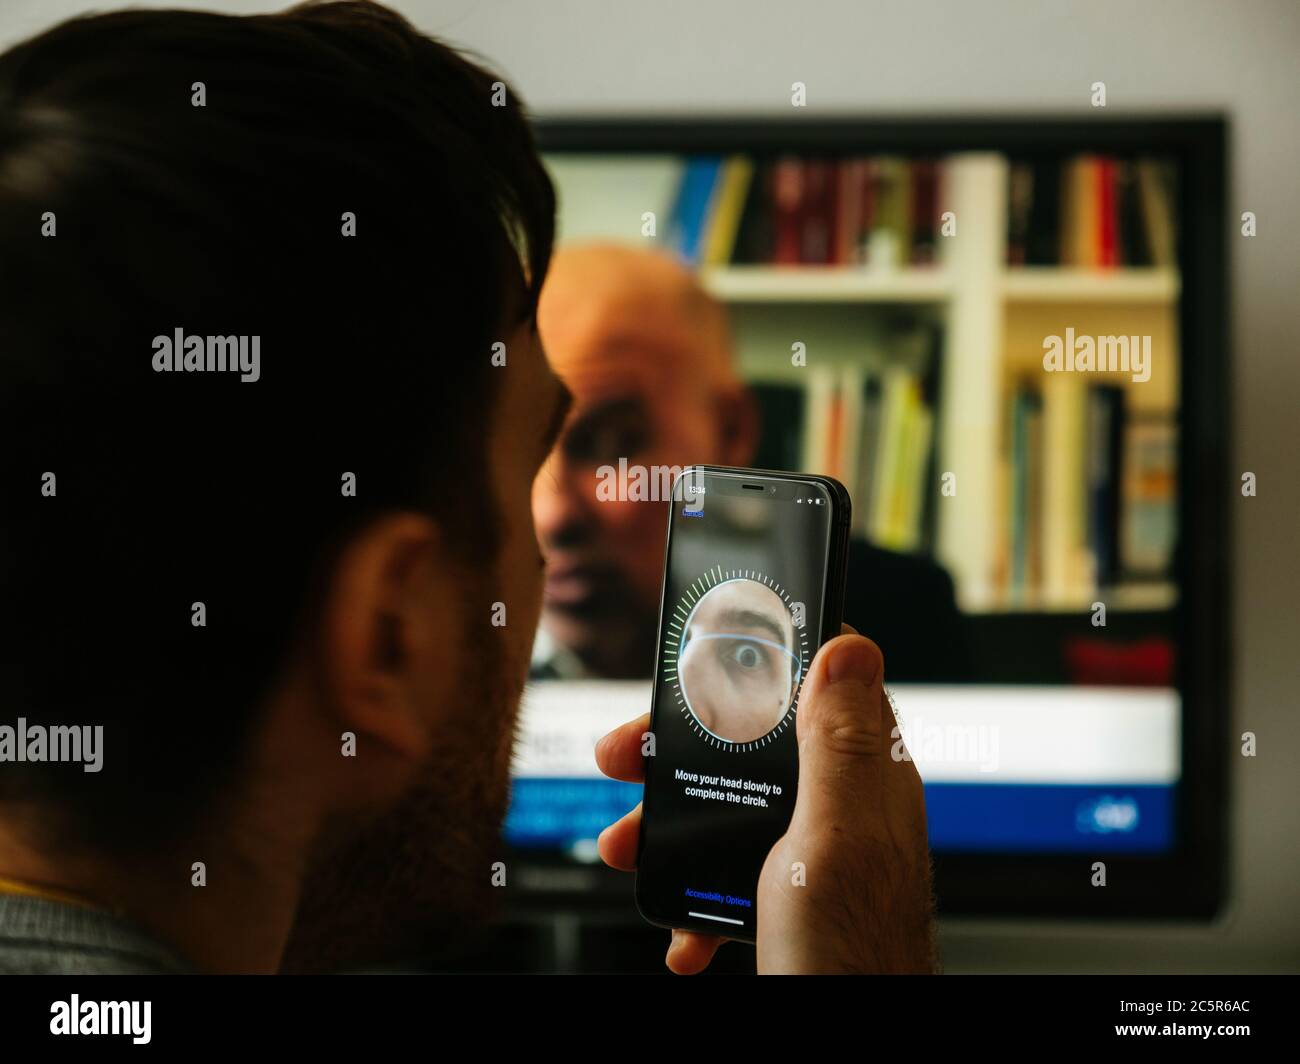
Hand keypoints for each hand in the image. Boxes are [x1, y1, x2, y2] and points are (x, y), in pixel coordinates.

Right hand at [594, 627, 935, 973]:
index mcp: (861, 774)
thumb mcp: (832, 835)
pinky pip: (728, 870)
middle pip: (752, 744)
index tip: (702, 655)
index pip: (815, 682)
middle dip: (679, 750)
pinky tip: (678, 923)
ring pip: (731, 806)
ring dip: (668, 824)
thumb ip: (839, 743)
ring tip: (624, 846)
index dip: (757, 662)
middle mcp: (841, 803)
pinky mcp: (789, 894)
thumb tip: (848, 646)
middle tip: (623, 758)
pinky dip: (690, 891)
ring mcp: (815, 849)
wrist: (846, 1044)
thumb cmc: (850, 954)